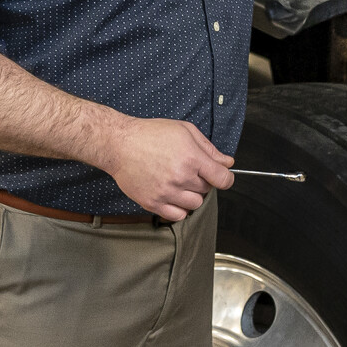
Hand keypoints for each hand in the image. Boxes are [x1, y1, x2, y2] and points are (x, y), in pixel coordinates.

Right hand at [103, 117, 234, 220]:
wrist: (119, 144)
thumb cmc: (150, 134)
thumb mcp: (184, 131)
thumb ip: (209, 148)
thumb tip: (227, 163)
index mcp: (191, 158)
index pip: (223, 179)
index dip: (226, 178)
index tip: (221, 176)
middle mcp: (180, 177)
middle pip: (207, 190)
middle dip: (202, 181)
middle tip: (188, 170)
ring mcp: (166, 192)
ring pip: (195, 204)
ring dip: (191, 195)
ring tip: (179, 182)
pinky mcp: (153, 203)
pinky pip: (178, 215)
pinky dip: (179, 208)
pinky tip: (172, 195)